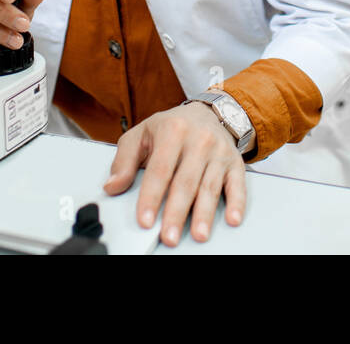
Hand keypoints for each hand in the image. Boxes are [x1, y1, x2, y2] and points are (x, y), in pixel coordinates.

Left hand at [103, 101, 246, 246]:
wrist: (208, 112)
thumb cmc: (172, 126)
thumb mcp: (141, 134)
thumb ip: (124, 160)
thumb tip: (112, 186)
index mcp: (172, 130)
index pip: (160, 169)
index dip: (151, 197)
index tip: (145, 219)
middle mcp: (199, 140)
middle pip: (186, 182)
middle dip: (177, 212)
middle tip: (169, 236)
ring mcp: (219, 152)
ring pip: (210, 186)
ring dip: (204, 213)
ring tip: (198, 234)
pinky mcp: (235, 163)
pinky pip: (237, 184)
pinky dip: (237, 203)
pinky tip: (232, 219)